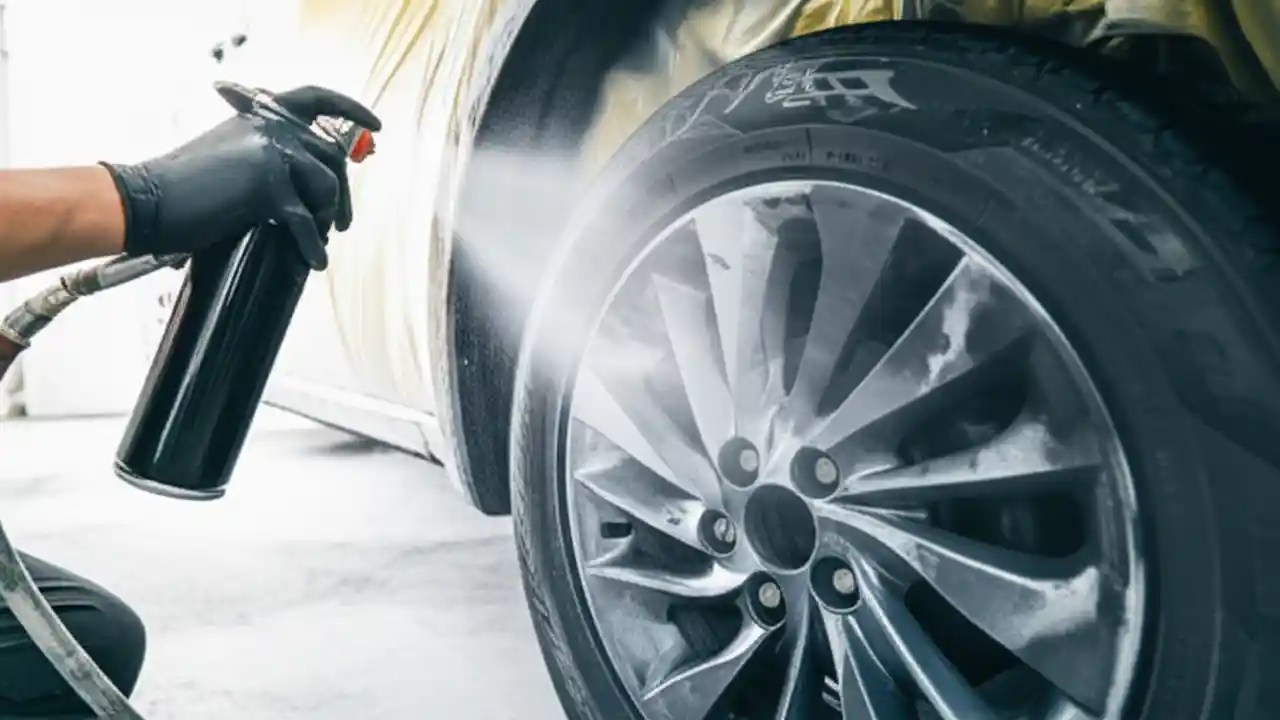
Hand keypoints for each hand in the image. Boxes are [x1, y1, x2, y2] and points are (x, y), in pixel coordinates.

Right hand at [102, 86, 380, 269]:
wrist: (145, 201)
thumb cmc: (184, 188)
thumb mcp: (232, 155)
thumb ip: (270, 157)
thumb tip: (316, 187)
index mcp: (260, 115)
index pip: (314, 99)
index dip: (350, 108)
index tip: (375, 124)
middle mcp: (270, 127)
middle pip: (331, 155)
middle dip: (342, 194)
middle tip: (343, 222)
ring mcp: (271, 153)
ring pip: (326, 186)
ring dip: (329, 217)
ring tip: (322, 237)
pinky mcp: (267, 186)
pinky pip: (305, 221)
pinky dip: (312, 245)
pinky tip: (313, 260)